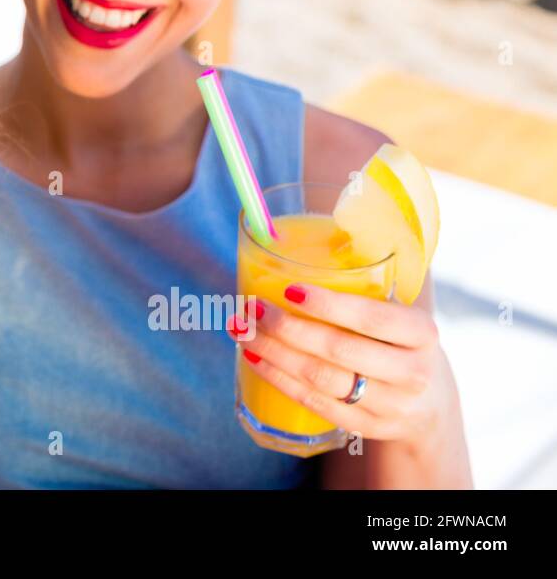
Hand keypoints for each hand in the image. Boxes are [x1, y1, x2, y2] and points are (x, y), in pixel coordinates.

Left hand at [228, 283, 452, 445]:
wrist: (429, 402)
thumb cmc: (397, 340)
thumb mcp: (398, 312)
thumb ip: (361, 284)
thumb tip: (290, 242)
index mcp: (422, 333)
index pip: (373, 319)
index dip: (329, 305)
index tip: (289, 289)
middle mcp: (412, 373)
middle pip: (340, 350)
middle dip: (287, 328)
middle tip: (251, 308)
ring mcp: (391, 406)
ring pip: (322, 379)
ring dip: (274, 353)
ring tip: (242, 331)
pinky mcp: (368, 428)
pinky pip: (316, 403)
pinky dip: (280, 380)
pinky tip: (254, 360)